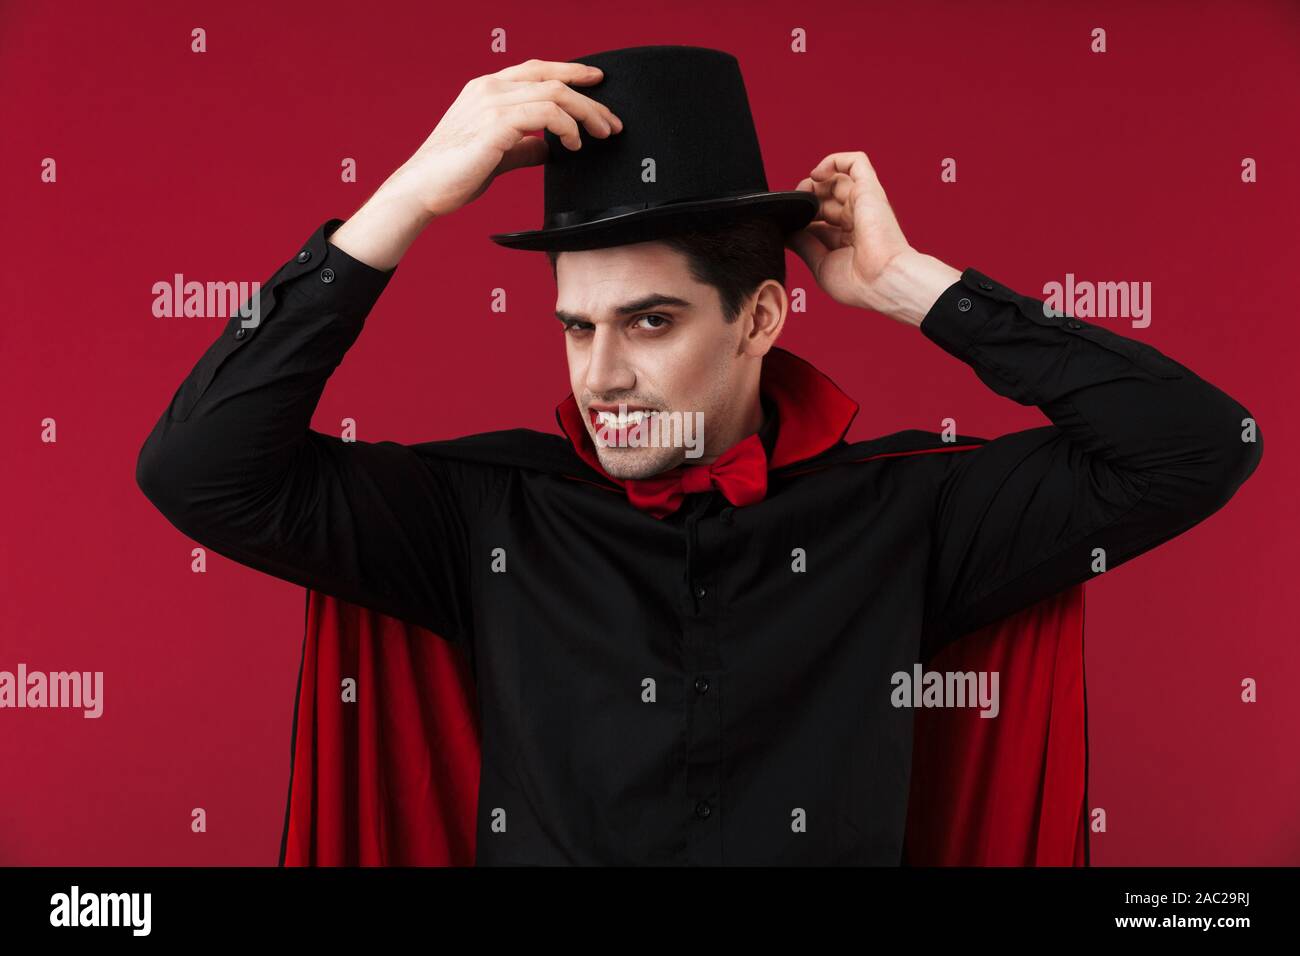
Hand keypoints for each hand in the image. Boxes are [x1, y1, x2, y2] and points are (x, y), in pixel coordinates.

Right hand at [383, 58, 623, 219]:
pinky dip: (567, 127)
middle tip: (612, 122)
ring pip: (554, 93)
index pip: (538, 69)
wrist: (422, 190)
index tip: (597, 82)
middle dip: (590, 99)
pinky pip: (545, 114)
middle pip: (553, 78)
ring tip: (599, 135)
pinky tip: (574, 144)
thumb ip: (524, 146)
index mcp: (487, 89)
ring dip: (585, 113)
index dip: (571, 71)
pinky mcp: (495, 124)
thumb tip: (549, 148)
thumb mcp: (498, 154)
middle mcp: (489, 88)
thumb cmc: (453, 174)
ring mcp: (491, 102)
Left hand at [786, 151, 914, 314]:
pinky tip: (817, 174)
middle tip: (792, 207)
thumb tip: (788, 232)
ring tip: (802, 191)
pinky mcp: (869, 190)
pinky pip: (856, 162)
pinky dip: (835, 160)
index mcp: (847, 238)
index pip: (820, 219)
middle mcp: (856, 218)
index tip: (788, 225)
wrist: (881, 281)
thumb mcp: (820, 264)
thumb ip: (804, 245)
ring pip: (838, 178)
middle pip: (826, 197)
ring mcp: (863, 203)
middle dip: (806, 198)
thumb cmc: (858, 283)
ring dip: (815, 181)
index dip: (803, 217)